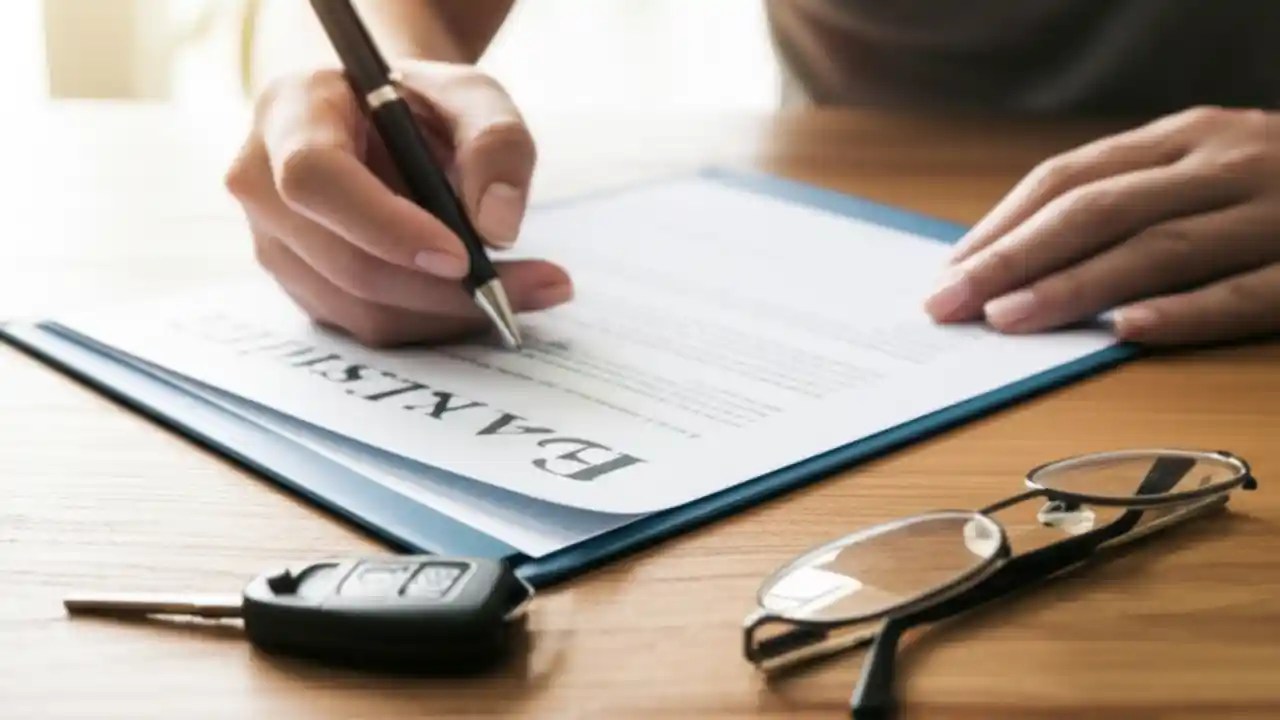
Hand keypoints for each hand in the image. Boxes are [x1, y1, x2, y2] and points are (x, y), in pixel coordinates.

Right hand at [225, 62, 572, 346]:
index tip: (461, 255)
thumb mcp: (473, 96)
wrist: (387, 124)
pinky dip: (435, 322)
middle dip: (444, 289)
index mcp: (290, 111)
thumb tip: (497, 228)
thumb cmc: (422, 105)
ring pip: (360, 308)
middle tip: (538, 284)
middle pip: (344, 262)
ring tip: (527, 290)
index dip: (384, 226)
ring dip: (449, 314)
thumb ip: (496, 142)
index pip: (315, 180)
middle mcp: (262, 181)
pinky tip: (481, 299)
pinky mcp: (304, 287)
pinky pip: (368, 327)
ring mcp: (274, 243)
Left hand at [925, 106, 1279, 345]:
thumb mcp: (1199, 169)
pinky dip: (1183, 312)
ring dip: (1075, 287)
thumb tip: (1014, 261)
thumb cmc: (1272, 187)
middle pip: (1096, 210)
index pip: (1068, 179)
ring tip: (1010, 321)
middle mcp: (1222, 164)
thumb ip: (1126, 200)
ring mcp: (1272, 214)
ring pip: (1157, 250)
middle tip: (950, 304)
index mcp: (1184, 137)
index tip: (947, 273)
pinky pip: (1243, 293)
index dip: (1001, 227)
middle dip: (1012, 259)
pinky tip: (1126, 331)